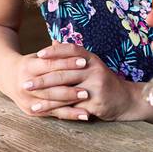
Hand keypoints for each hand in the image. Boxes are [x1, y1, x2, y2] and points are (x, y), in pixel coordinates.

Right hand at [10, 43, 90, 120]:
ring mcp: (27, 99)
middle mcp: (25, 84)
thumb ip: (55, 53)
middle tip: (87, 92)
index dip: (67, 63)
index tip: (84, 62)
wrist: (8, 77)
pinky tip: (83, 115)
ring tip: (87, 106)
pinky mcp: (30, 110)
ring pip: (52, 102)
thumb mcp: (38, 56)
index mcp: (28, 66)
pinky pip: (53, 113)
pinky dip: (69, 114)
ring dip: (70, 104)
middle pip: (51, 87)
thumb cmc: (30, 64)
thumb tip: (75, 47)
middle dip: (70, 90)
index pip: (50, 64)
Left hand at [17, 43, 139, 121]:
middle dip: (42, 79)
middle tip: (25, 83)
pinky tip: (43, 110)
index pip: (71, 50)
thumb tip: (53, 41)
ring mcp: (96, 86)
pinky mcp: (95, 102)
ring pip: (65, 91)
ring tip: (31, 99)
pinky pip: (71, 106)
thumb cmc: (104, 81)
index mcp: (92, 59)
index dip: (54, 52)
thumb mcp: (91, 64)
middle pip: (64, 73)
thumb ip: (72, 55)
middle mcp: (94, 70)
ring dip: (45, 96)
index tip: (38, 55)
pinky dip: (55, 109)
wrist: (127, 99)